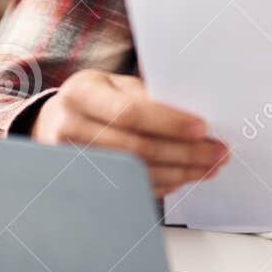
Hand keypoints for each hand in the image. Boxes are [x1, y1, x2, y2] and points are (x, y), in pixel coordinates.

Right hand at [34, 70, 228, 196]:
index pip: (129, 112)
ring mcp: (74, 162)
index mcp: (80, 94)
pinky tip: (186, 175)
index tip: (202, 128)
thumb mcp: (113, 84)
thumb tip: (194, 119)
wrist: (54, 122)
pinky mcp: (85, 185)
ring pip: (138, 173)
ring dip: (181, 172)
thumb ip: (146, 96)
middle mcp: (71, 128)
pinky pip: (133, 188)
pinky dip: (166, 183)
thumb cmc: (93, 98)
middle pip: (137, 148)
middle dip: (185, 152)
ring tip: (210, 165)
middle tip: (217, 151)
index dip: (169, 123)